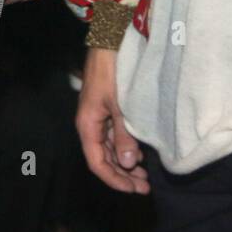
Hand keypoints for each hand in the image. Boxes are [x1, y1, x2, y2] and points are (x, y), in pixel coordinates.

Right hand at [77, 47, 148, 193]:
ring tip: (144, 176)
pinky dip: (125, 147)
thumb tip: (126, 163)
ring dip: (125, 163)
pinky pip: (113, 136)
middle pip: (103, 159)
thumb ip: (123, 134)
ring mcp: (98, 118)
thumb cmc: (112, 72)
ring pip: (109, 149)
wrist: (109, 42)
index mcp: (87, 125)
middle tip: (144, 187)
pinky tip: (138, 153)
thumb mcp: (120, 104)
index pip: (97, 163)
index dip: (114, 180)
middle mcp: (90, 125)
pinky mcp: (106, 110)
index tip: (133, 189)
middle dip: (122, 175)